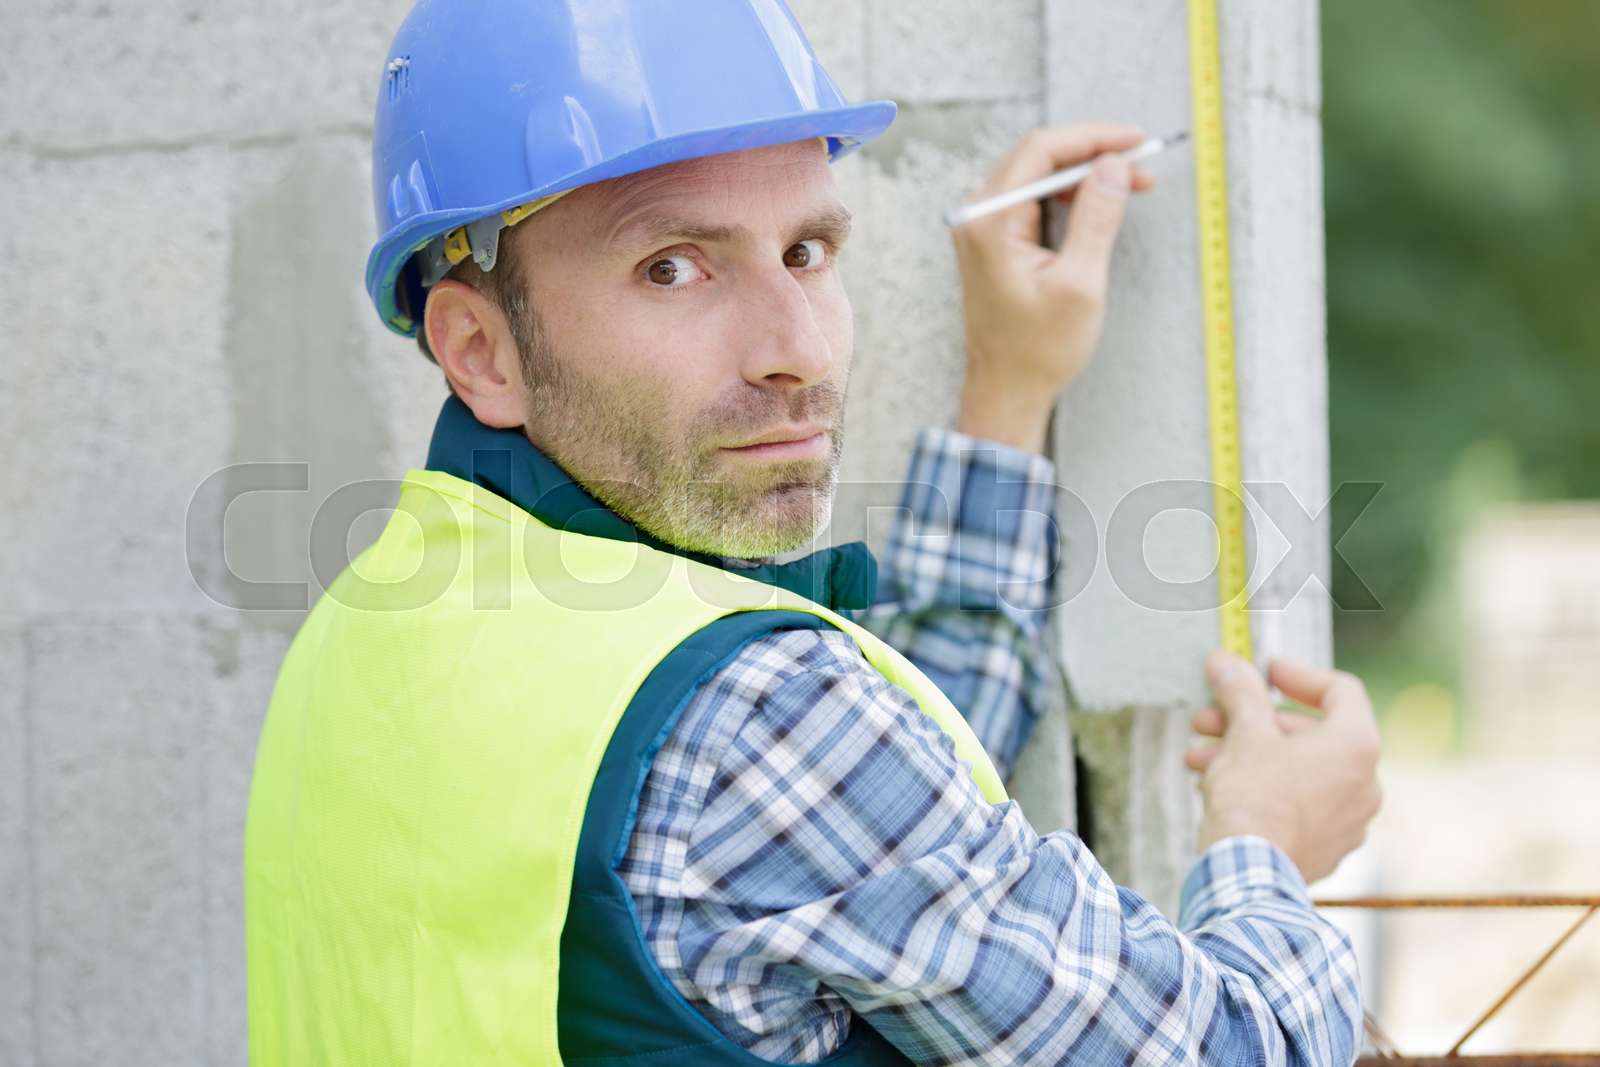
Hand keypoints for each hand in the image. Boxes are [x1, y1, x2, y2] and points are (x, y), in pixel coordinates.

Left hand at [951, 123, 1155, 452]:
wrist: (1006, 392)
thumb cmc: (1037, 350)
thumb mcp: (1080, 284)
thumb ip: (1097, 218)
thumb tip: (1114, 165)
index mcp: (990, 222)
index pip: (1041, 150)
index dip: (1093, 137)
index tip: (1136, 141)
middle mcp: (976, 217)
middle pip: (1037, 156)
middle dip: (1093, 154)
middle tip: (1141, 166)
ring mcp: (981, 227)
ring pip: (1037, 175)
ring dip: (1083, 174)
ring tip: (1130, 185)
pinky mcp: (992, 241)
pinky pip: (1031, 199)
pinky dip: (1067, 195)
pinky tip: (1098, 203)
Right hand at [1187, 651, 1383, 883]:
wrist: (1247, 878)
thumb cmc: (1255, 800)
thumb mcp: (1244, 733)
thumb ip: (1241, 692)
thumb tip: (1227, 662)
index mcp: (1357, 746)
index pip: (1340, 691)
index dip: (1298, 675)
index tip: (1264, 672)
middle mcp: (1365, 784)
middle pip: (1310, 733)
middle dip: (1254, 721)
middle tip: (1211, 717)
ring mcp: (1348, 821)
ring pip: (1297, 771)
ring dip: (1248, 755)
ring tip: (1199, 755)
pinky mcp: (1326, 849)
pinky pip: (1296, 804)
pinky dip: (1263, 788)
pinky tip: (1218, 786)